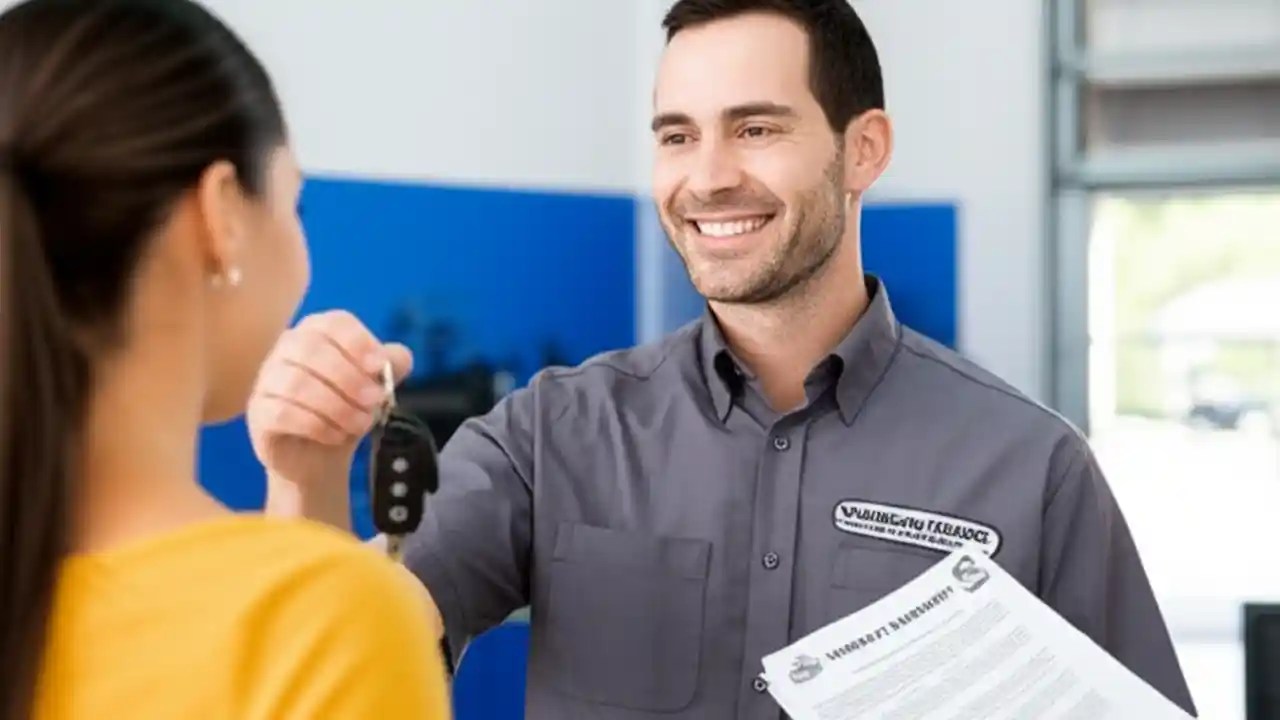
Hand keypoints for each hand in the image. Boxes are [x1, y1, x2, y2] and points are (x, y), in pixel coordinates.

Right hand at [248, 310, 413, 491]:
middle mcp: (287, 348)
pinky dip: (317, 425)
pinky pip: (282, 413)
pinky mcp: (258, 412)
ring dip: (337, 405)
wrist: (319, 455)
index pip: (333, 323)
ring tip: (361, 423)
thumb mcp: (374, 385)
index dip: (358, 342)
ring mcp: (267, 379)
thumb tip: (400, 357)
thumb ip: (390, 367)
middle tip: (374, 401)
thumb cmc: (347, 408)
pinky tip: (336, 436)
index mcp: (318, 332)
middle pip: (311, 348)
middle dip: (349, 377)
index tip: (379, 367)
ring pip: (296, 382)